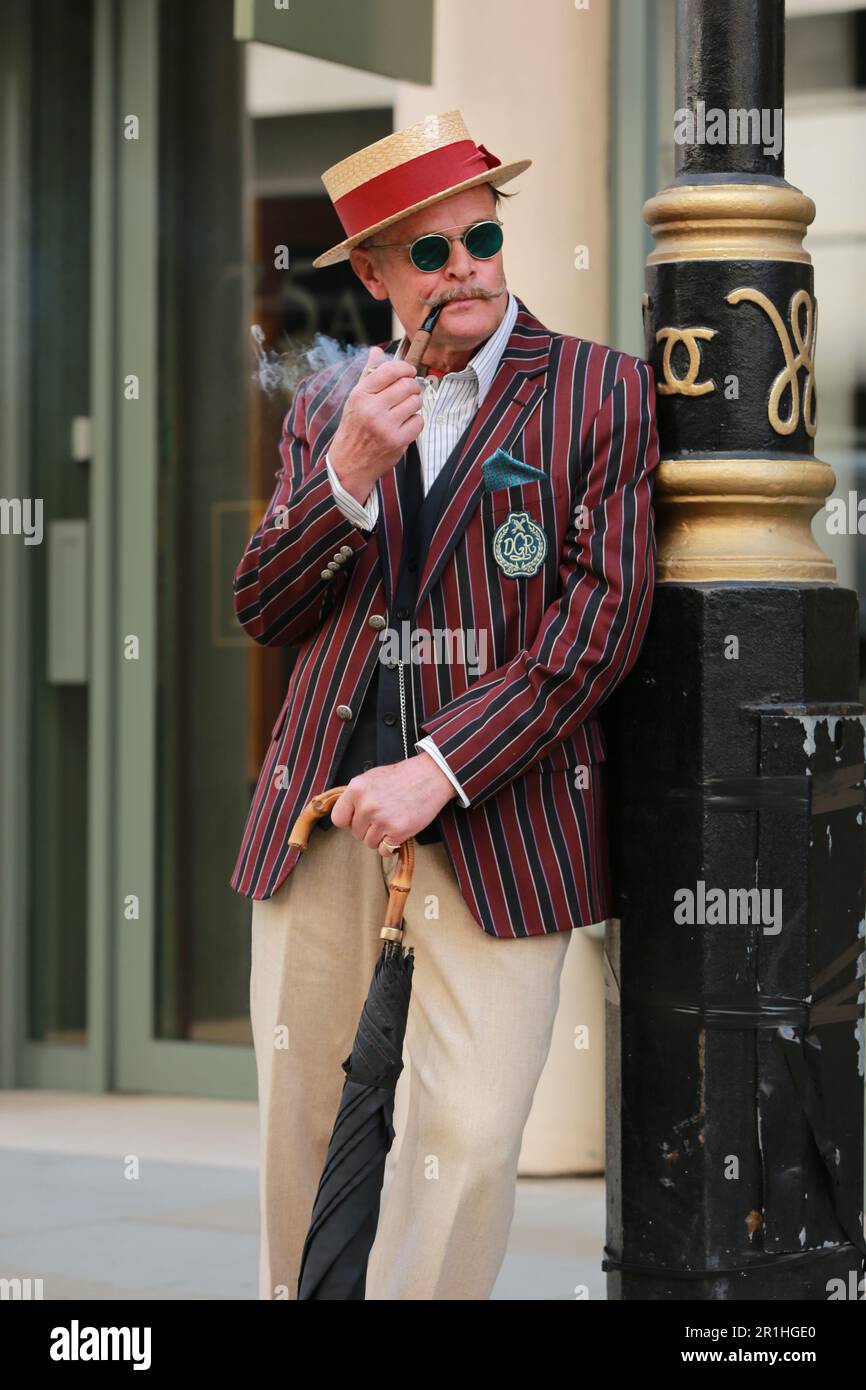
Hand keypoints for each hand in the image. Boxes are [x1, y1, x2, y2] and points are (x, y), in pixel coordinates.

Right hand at [328, 346, 423, 505]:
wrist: (349, 463)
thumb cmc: (354, 428)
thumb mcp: (355, 399)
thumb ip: (368, 374)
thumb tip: (377, 351)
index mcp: (361, 395)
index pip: (390, 370)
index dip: (405, 368)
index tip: (409, 372)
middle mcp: (372, 409)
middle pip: (407, 385)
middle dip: (413, 387)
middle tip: (409, 393)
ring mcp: (386, 426)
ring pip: (415, 402)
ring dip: (414, 405)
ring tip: (404, 410)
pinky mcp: (398, 441)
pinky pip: (419, 421)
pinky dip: (415, 422)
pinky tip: (404, 425)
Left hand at [330, 752, 457, 855]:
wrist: (430, 776)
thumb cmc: (402, 777)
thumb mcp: (371, 778)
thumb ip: (356, 796)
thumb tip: (345, 815)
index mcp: (356, 789)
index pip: (338, 819)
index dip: (349, 821)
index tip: (359, 818)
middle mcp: (366, 805)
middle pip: (356, 833)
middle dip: (368, 829)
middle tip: (384, 816)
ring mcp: (382, 819)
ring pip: (369, 843)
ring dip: (380, 838)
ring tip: (393, 821)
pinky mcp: (397, 831)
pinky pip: (384, 850)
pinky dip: (391, 846)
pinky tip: (398, 831)